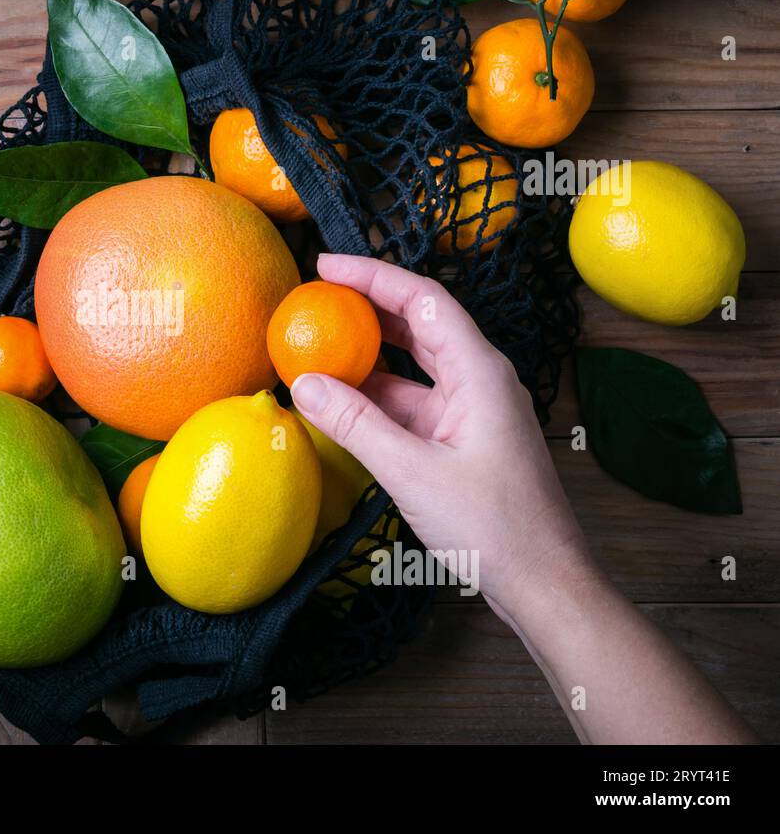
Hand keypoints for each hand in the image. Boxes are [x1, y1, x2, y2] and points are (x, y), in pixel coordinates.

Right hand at [289, 254, 595, 607]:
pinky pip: (410, 404)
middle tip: (312, 299)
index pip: (422, 300)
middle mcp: (476, 381)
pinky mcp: (459, 440)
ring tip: (314, 347)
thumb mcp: (413, 472)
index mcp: (478, 372)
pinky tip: (337, 403)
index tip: (325, 265)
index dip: (372, 275)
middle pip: (416, 324)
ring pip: (409, 368)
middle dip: (365, 307)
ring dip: (364, 357)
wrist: (543, 582)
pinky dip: (373, 399)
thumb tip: (304, 382)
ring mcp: (468, 411)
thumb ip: (356, 424)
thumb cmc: (495, 527)